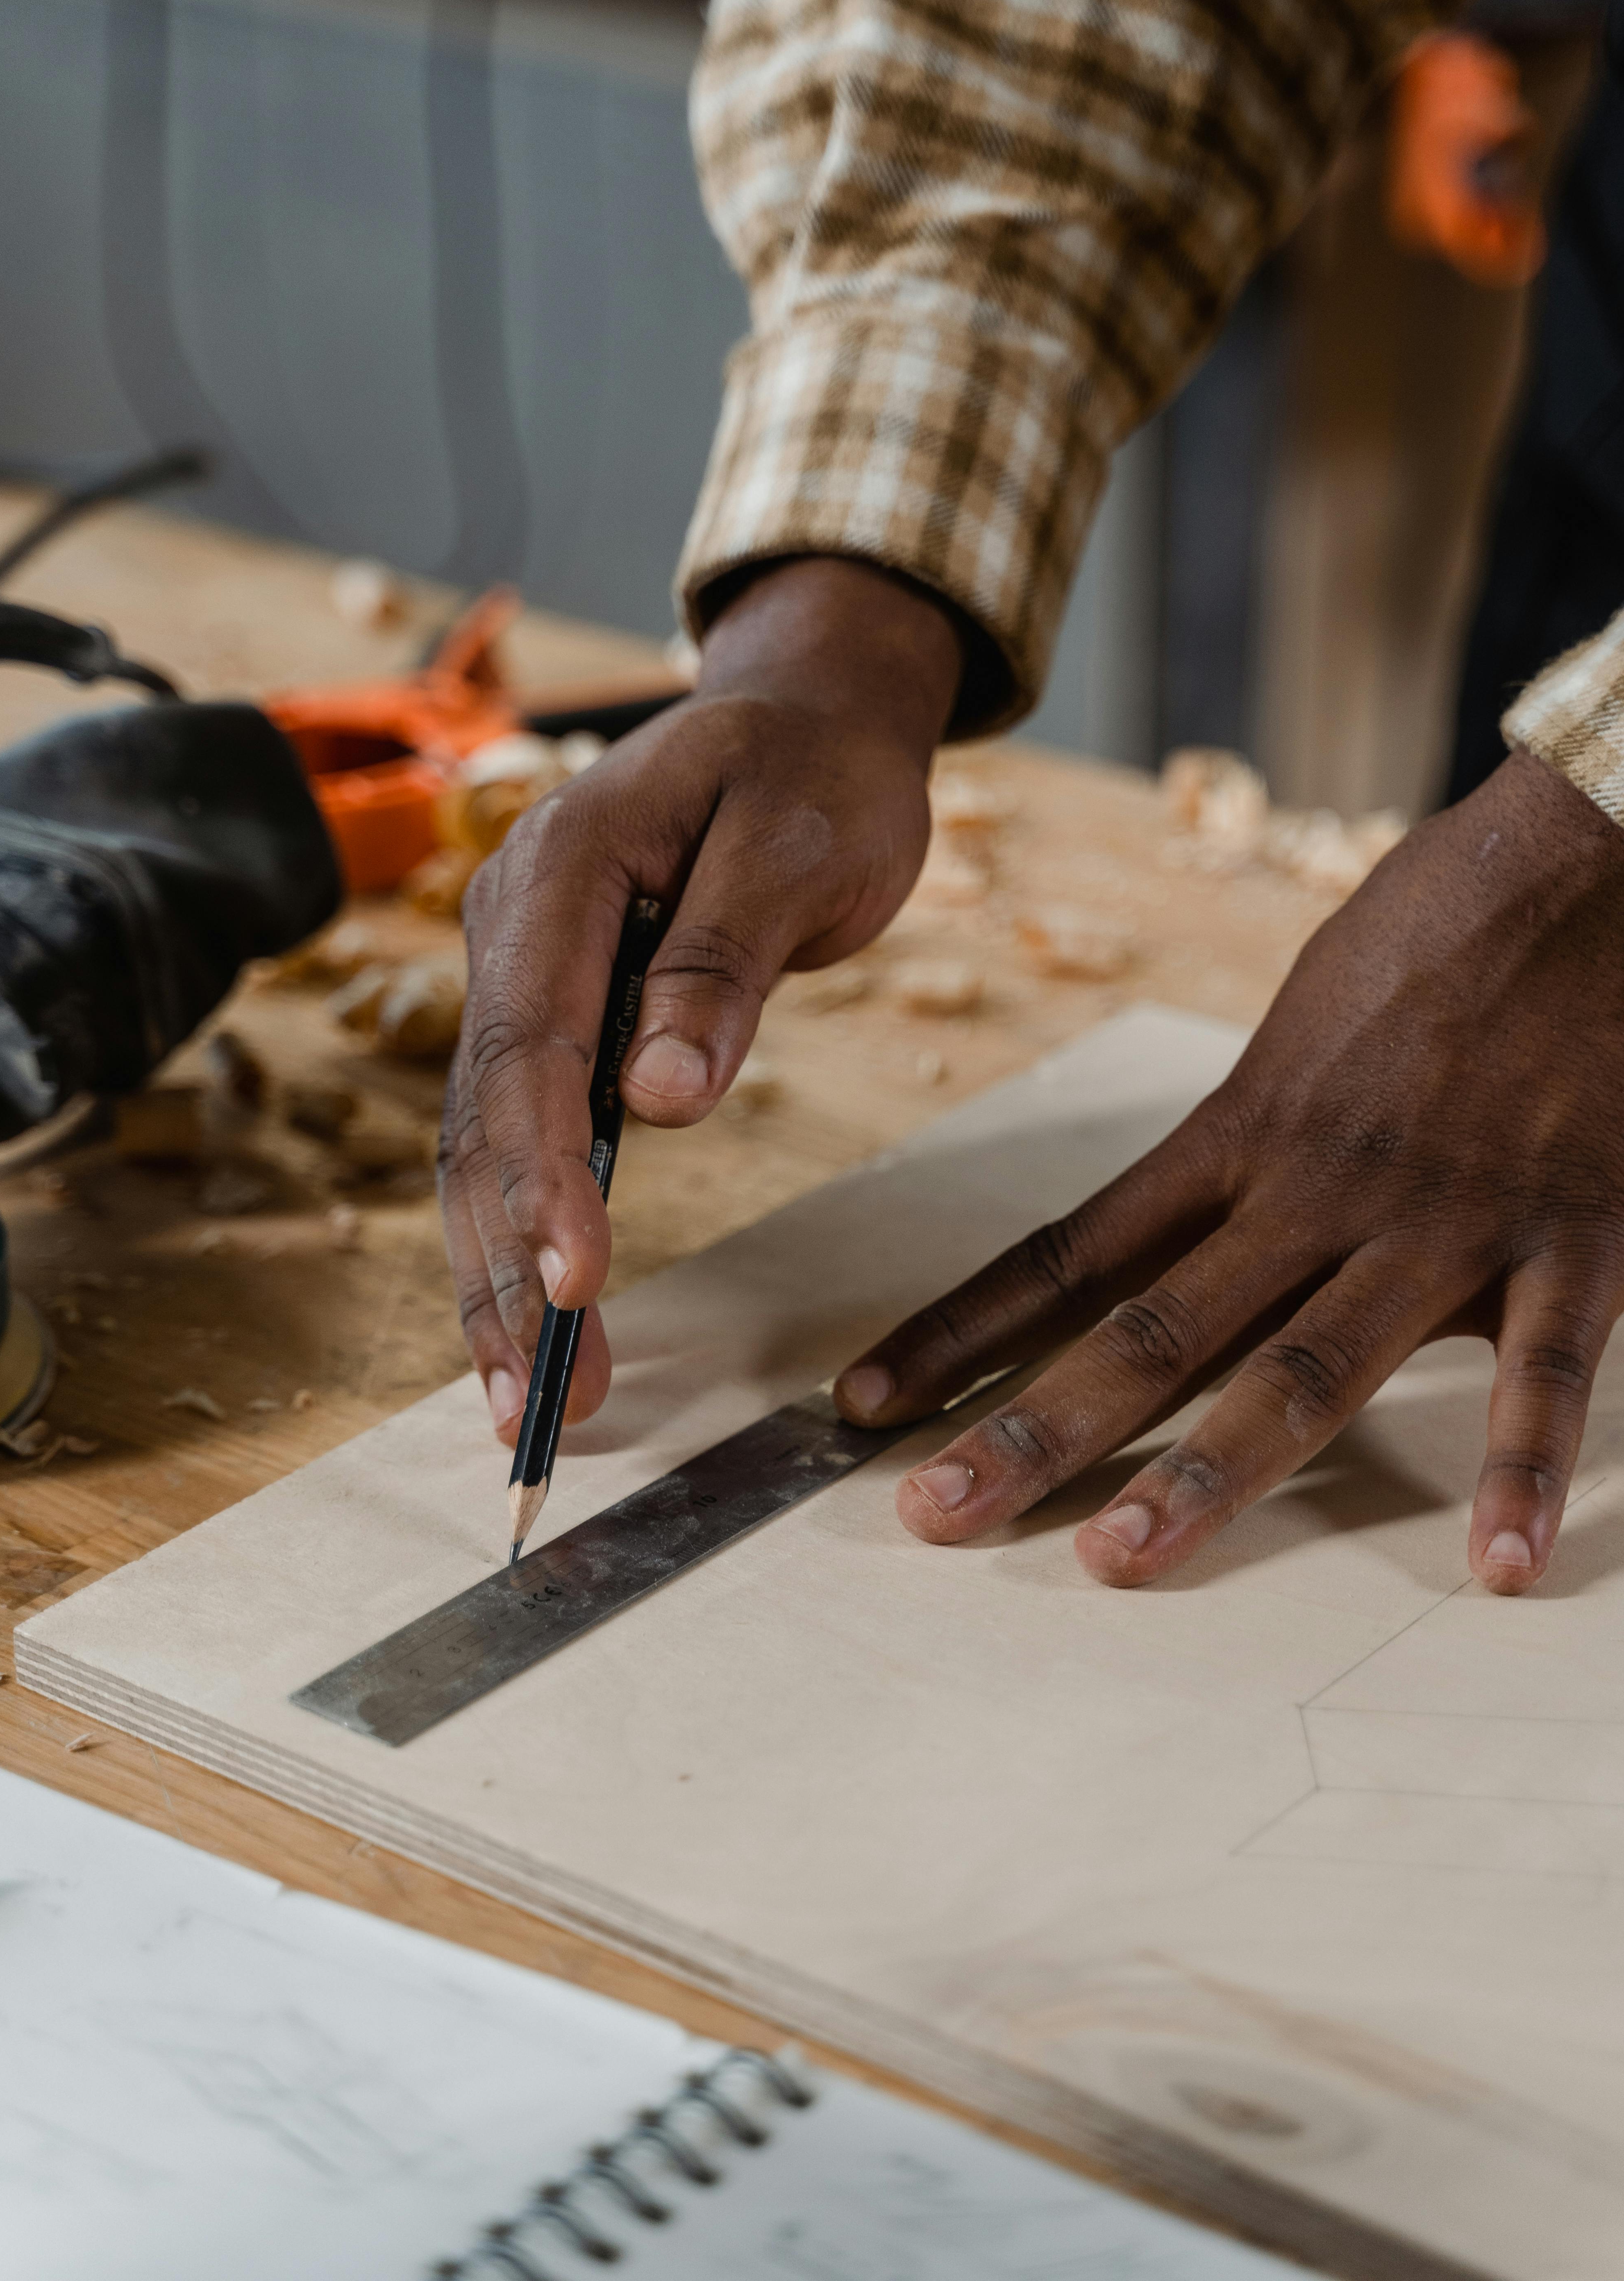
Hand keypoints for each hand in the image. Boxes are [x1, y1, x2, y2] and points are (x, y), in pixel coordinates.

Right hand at [441, 557, 962, 1442]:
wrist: (807, 715)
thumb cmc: (816, 771)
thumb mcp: (795, 845)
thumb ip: (721, 964)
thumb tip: (660, 1100)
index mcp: (558, 869)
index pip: (530, 1047)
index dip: (546, 1176)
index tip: (579, 1283)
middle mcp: (511, 924)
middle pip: (484, 1118)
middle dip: (504, 1265)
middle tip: (538, 1403)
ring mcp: (523, 969)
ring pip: (486, 1142)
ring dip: (501, 1273)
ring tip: (532, 1400)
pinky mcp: (554, 1010)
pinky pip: (523, 1130)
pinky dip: (528, 1228)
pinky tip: (543, 1318)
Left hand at [835, 747, 1623, 1594]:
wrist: (1588, 853)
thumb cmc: (1438, 926)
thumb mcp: (1307, 1028)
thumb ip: (1256, 1142)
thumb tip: (1205, 1227)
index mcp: (1244, 1132)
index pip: (1072, 1252)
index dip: (964, 1332)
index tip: (866, 1400)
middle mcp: (1316, 1186)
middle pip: (1153, 1329)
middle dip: (1039, 1429)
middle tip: (937, 1515)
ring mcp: (1438, 1218)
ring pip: (1306, 1366)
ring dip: (1211, 1473)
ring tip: (1122, 1560)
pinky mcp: (1570, 1233)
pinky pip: (1543, 1369)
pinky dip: (1520, 1469)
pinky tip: (1496, 1565)